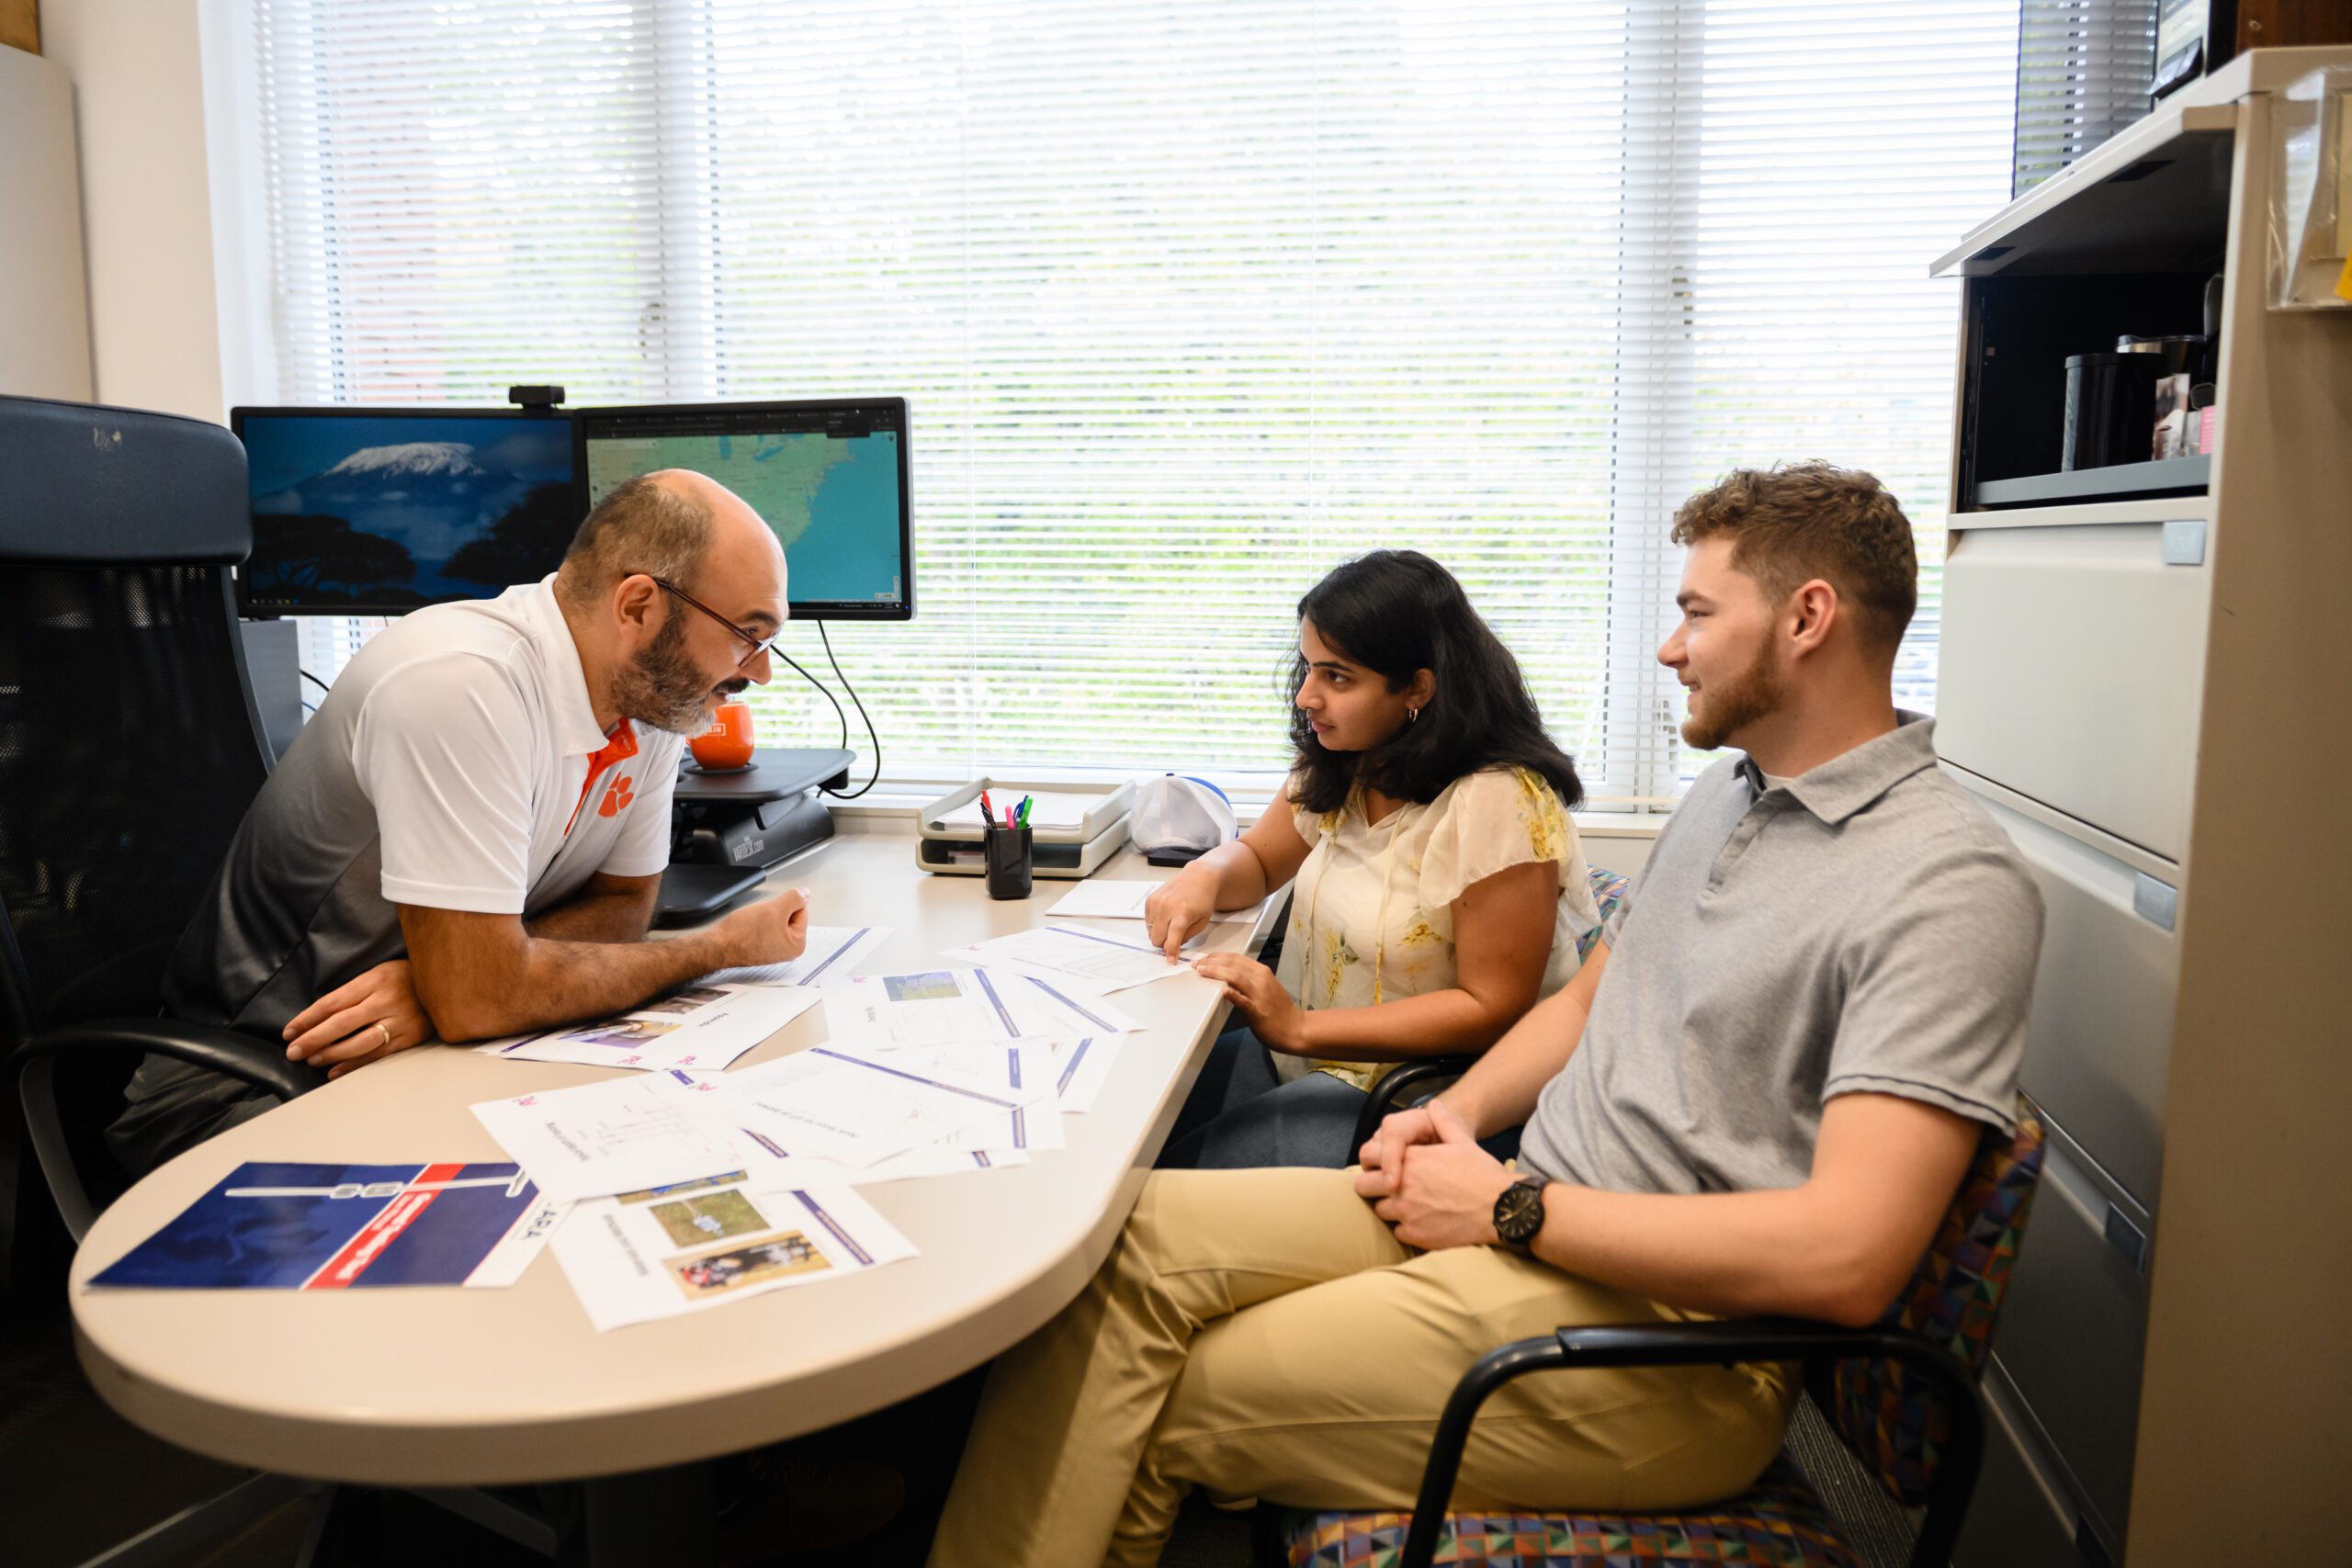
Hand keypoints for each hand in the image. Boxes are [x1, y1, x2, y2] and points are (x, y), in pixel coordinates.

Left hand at [283, 959, 435, 1080]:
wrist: (448, 984)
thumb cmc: (406, 978)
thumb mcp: (378, 974)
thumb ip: (353, 993)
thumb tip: (318, 1018)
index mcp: (375, 980)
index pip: (332, 1002)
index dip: (307, 1019)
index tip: (289, 1032)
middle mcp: (386, 1000)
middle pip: (342, 1023)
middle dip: (313, 1039)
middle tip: (293, 1052)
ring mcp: (401, 1020)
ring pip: (360, 1042)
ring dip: (332, 1054)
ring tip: (312, 1061)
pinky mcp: (411, 1037)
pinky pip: (379, 1055)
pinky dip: (355, 1065)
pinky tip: (336, 1072)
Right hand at [719, 885, 810, 965]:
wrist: (718, 945)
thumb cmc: (742, 934)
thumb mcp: (774, 909)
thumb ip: (794, 898)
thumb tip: (805, 894)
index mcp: (797, 944)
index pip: (801, 911)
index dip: (785, 905)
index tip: (771, 911)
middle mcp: (789, 951)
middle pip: (790, 916)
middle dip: (775, 912)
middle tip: (761, 919)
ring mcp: (775, 950)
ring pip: (777, 920)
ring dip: (766, 917)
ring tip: (754, 924)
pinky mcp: (763, 948)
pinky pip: (766, 928)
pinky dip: (759, 924)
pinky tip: (750, 929)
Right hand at [1143, 866, 1219, 959]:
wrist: (1198, 877)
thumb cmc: (1203, 898)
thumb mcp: (1202, 921)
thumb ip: (1187, 936)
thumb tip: (1173, 947)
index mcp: (1183, 913)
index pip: (1172, 938)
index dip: (1171, 951)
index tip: (1171, 960)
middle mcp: (1166, 907)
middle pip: (1157, 938)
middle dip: (1164, 943)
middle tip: (1174, 939)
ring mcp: (1156, 902)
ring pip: (1150, 932)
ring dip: (1159, 933)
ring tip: (1172, 924)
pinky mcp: (1150, 900)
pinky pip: (1147, 922)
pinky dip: (1155, 924)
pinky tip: (1166, 916)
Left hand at [1191, 952, 1306, 1051]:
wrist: (1295, 1028)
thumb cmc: (1278, 1009)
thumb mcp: (1265, 987)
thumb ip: (1248, 980)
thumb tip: (1227, 977)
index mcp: (1261, 971)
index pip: (1235, 958)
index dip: (1217, 956)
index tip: (1203, 959)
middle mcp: (1260, 978)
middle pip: (1233, 964)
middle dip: (1211, 962)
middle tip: (1196, 964)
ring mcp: (1259, 994)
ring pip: (1235, 977)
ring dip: (1216, 972)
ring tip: (1201, 971)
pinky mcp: (1257, 1010)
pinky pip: (1243, 1000)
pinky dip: (1232, 994)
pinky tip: (1222, 990)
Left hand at [1360, 1100, 1514, 1250]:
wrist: (1501, 1208)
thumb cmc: (1483, 1174)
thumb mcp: (1463, 1142)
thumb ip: (1443, 1123)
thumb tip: (1434, 1105)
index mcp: (1411, 1159)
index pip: (1368, 1156)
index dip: (1374, 1161)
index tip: (1382, 1166)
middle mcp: (1403, 1185)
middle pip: (1363, 1186)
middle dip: (1372, 1186)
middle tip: (1387, 1188)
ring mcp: (1407, 1212)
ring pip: (1379, 1211)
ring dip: (1389, 1208)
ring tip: (1406, 1206)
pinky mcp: (1416, 1235)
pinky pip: (1397, 1233)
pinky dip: (1404, 1228)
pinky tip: (1419, 1223)